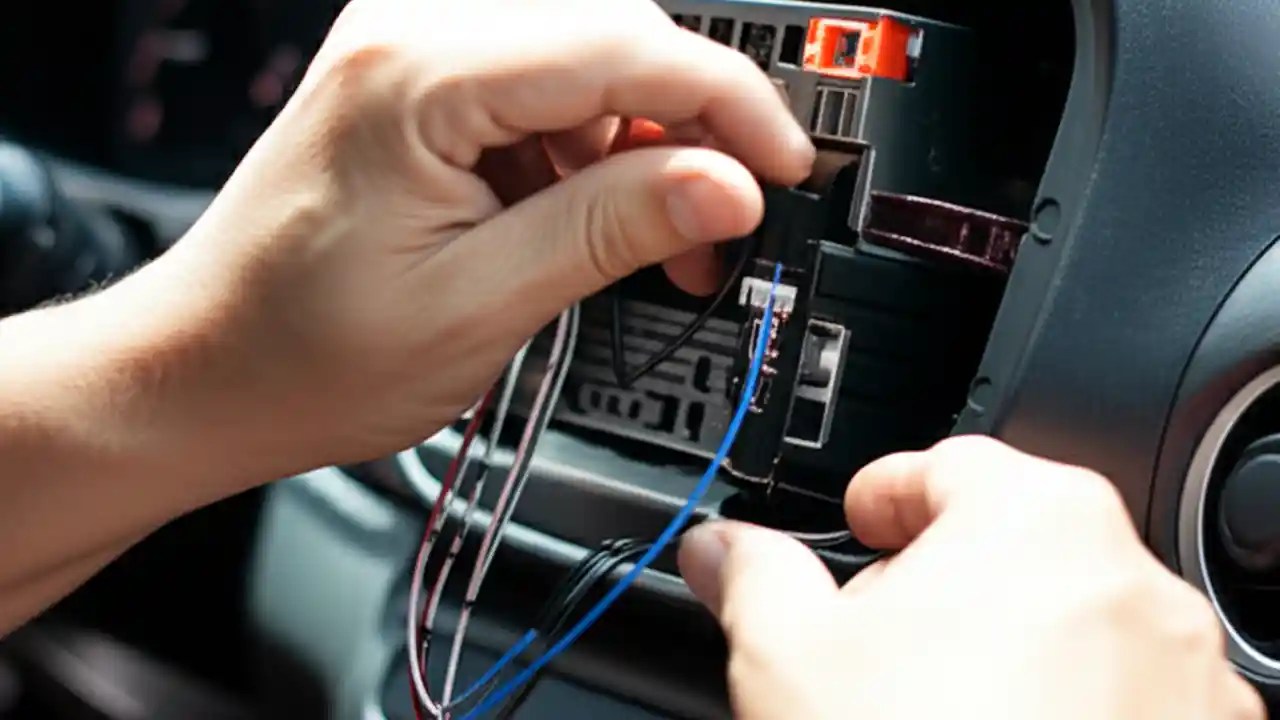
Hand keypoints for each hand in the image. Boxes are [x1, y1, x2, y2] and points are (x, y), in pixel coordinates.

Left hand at [105, 0, 813, 479]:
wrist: (206, 372)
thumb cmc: (301, 353)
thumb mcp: (479, 304)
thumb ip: (609, 229)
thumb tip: (726, 185)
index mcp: (418, 73)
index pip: (623, 45)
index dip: (727, 105)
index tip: (785, 167)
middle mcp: (410, 34)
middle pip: (612, 39)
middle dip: (688, 132)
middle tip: (722, 225)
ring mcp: (411, 56)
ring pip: (587, 68)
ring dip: (642, 151)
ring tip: (656, 249)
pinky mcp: (419, 90)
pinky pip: (542, 96)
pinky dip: (590, 158)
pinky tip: (597, 225)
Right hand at [678, 437, 1265, 719]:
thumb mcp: (789, 654)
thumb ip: (753, 574)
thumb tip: (721, 549)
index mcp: (1034, 520)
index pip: (944, 465)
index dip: (880, 497)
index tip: (857, 527)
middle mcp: (1131, 582)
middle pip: (1010, 541)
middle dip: (938, 579)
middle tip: (879, 636)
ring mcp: (1180, 668)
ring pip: (1071, 617)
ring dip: (1007, 640)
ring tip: (939, 705)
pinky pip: (1125, 689)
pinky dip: (1070, 702)